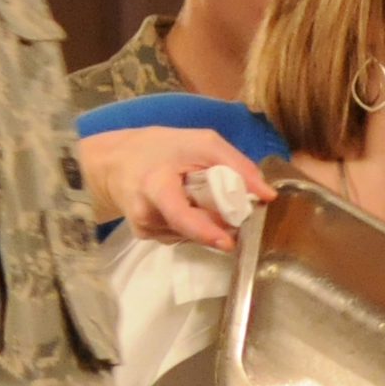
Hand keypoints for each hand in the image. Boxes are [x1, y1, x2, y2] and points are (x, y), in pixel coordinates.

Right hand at [80, 126, 265, 249]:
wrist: (115, 162)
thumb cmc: (162, 149)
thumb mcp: (201, 143)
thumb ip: (236, 164)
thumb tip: (268, 195)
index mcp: (155, 185)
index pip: (179, 215)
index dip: (204, 230)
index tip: (226, 243)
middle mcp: (146, 212)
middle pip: (193, 229)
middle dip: (216, 222)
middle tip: (228, 207)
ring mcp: (144, 228)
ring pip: (192, 234)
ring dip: (205, 221)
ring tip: (194, 195)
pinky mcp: (145, 236)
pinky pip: (182, 236)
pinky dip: (192, 224)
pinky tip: (183, 205)